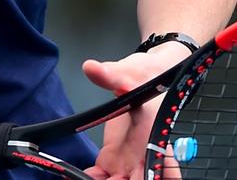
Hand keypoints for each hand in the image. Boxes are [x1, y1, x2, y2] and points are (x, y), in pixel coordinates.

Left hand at [79, 44, 190, 179]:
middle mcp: (142, 152)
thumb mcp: (130, 72)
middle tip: (106, 176)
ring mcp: (127, 158)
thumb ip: (111, 73)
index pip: (159, 166)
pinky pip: (101, 176)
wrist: (144, 75)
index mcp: (154, 136)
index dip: (148, 174)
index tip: (127, 175)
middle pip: (138, 178)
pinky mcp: (112, 157)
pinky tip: (78, 176)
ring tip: (83, 179)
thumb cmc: (147, 75)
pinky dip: (90, 178)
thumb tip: (93, 68)